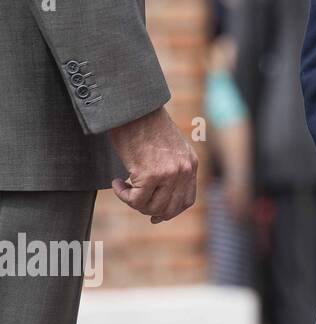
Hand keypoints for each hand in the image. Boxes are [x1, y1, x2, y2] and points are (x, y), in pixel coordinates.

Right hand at [109, 106, 198, 222]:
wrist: (135, 109)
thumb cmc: (146, 126)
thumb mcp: (170, 148)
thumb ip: (171, 169)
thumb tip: (160, 202)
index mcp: (191, 164)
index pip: (186, 200)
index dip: (169, 212)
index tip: (154, 214)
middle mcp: (184, 170)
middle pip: (168, 208)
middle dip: (149, 210)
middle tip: (133, 199)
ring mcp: (169, 174)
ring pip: (151, 207)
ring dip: (134, 202)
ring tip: (124, 186)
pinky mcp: (150, 175)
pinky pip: (135, 200)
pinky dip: (122, 195)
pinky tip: (117, 182)